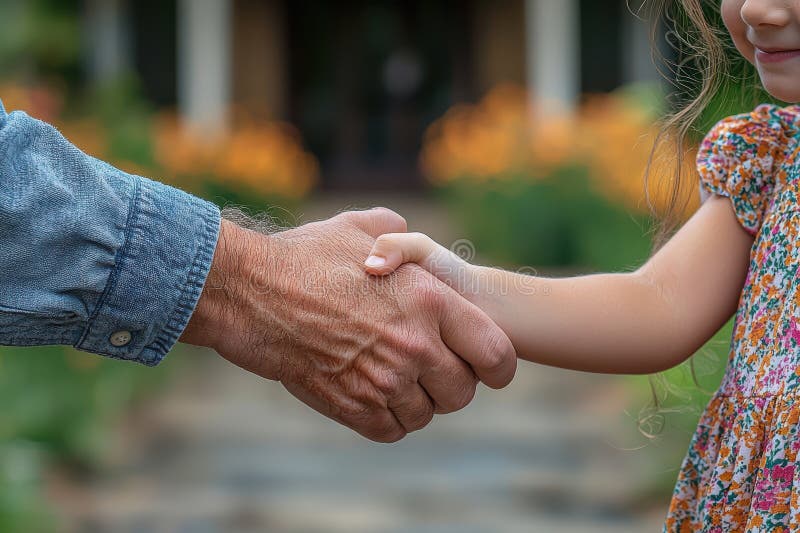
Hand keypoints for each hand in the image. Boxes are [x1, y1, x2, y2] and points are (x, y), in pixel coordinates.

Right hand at [180, 208, 515, 441]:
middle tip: (426, 369)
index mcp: (431, 301)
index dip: (496, 365)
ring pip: (425, 415)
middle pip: (462, 392)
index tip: (484, 366)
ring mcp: (384, 380)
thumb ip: (394, 233)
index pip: (497, 354)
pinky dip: (385, 419)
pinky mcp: (352, 406)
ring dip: (414, 402)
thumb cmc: (303, 257)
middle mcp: (416, 345)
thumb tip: (403, 233)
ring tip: (390, 378)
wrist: (251, 292)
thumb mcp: (356, 229)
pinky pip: (391, 429)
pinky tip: (369, 394)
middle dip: (450, 384)